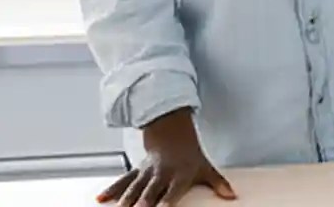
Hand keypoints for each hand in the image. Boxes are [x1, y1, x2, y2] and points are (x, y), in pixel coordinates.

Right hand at [96, 108, 235, 206]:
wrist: (172, 134)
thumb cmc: (190, 156)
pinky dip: (111, 190)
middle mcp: (161, 174)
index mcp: (179, 175)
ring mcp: (146, 173)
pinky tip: (100, 199)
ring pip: (133, 187)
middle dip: (143, 203)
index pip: (173, 192)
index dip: (167, 202)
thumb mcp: (206, 168)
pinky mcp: (135, 171)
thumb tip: (233, 196)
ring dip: (125, 200)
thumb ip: (218, 183)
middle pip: (150, 191)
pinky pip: (122, 180)